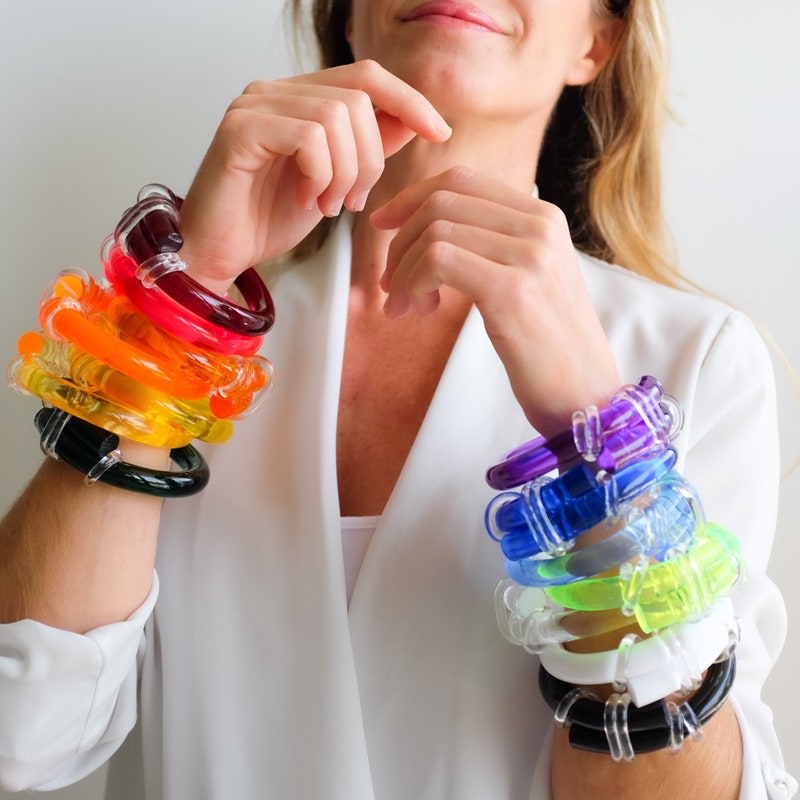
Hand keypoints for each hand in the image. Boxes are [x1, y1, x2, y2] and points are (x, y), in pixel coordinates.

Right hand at [178, 60, 451, 291]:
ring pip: (337, 116)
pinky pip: (308, 137)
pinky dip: (320, 175)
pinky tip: (308, 200)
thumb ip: (368, 147)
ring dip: (347, 173)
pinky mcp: (239, 129)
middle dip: (372, 159)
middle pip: (359, 97)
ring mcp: (254, 106)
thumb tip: (414, 121)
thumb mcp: (335, 182)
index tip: (440, 133)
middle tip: (354, 201)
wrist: (219, 253)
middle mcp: (275, 92)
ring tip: (328, 205)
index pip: (366, 76)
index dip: (409, 99)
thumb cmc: (269, 219)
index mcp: (299, 99)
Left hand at [370, 167, 620, 435]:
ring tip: (405, 306)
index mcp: (543, 217)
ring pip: (434, 233)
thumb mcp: (526, 280)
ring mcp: (530, 256)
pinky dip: (412, 284)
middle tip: (390, 284)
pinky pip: (438, 261)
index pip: (461, 180)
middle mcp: (540, 226)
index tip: (384, 227)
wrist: (587, 396)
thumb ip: (490, 247)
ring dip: (402, 271)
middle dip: (400, 241)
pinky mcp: (512, 291)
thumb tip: (424, 230)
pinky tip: (417, 311)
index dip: (411, 198)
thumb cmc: (549, 347)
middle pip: (442, 202)